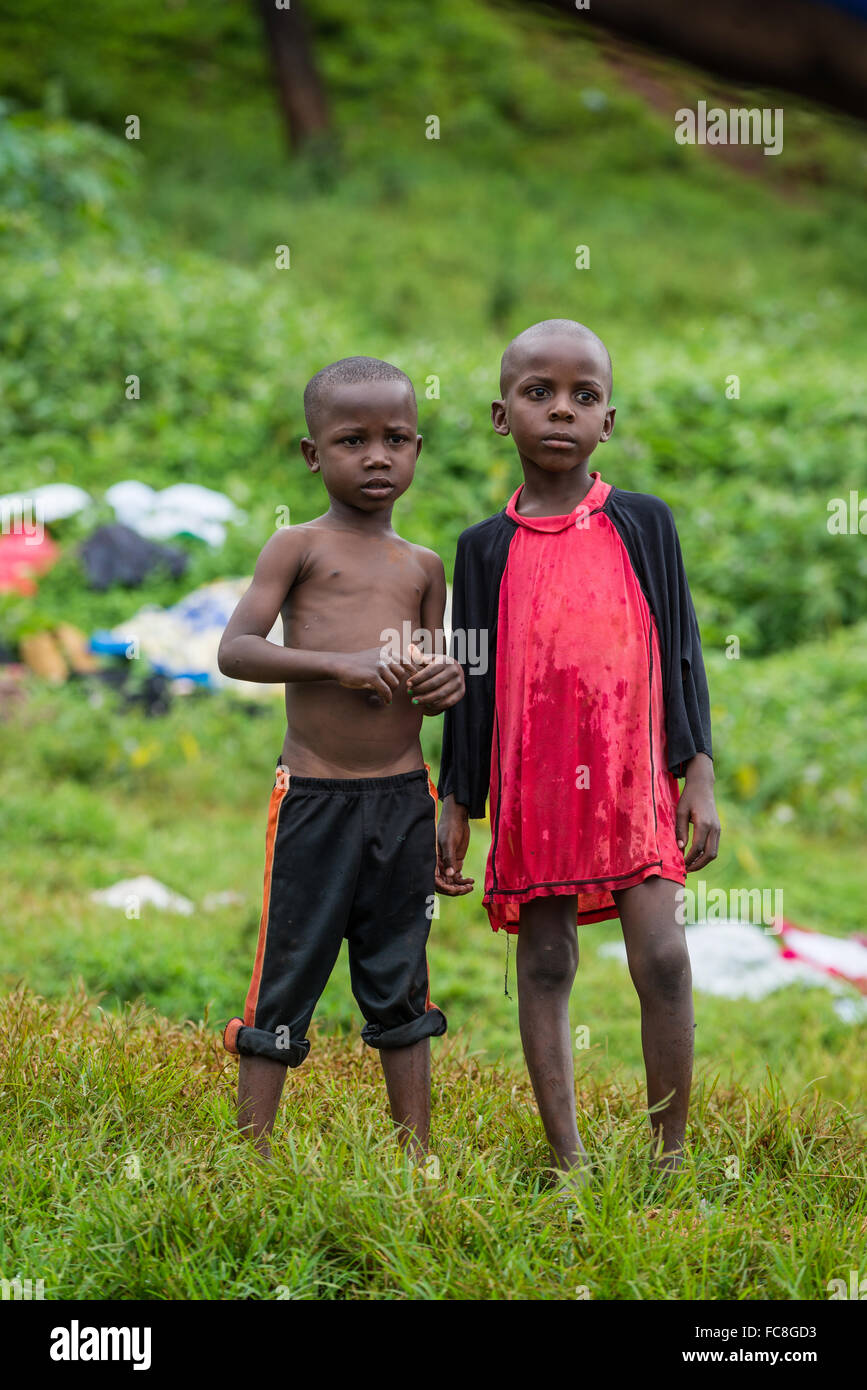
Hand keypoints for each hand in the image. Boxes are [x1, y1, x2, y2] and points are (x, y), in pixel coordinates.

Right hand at [336, 646, 413, 704]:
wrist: (339, 665)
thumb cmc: (357, 664)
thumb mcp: (374, 656)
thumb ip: (387, 661)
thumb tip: (405, 672)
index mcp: (386, 651)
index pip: (406, 661)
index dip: (413, 671)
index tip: (414, 681)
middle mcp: (385, 656)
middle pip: (401, 675)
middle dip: (397, 684)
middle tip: (391, 691)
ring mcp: (379, 666)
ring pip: (395, 683)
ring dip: (391, 691)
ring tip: (385, 695)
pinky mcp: (372, 676)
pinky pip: (386, 690)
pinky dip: (387, 698)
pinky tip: (385, 701)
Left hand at [405, 643, 464, 713]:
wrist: (456, 671)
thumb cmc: (437, 665)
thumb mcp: (430, 659)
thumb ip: (419, 656)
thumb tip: (409, 647)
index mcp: (445, 661)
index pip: (429, 672)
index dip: (417, 679)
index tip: (407, 684)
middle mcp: (454, 671)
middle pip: (434, 683)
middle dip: (419, 689)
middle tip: (409, 693)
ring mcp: (459, 682)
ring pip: (440, 694)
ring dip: (425, 699)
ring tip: (414, 701)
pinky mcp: (461, 692)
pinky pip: (448, 702)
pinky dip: (436, 705)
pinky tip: (426, 705)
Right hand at [436, 796, 474, 894]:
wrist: (457, 818)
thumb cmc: (449, 828)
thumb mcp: (449, 842)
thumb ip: (449, 859)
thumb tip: (450, 875)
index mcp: (434, 860)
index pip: (436, 881)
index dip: (444, 887)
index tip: (455, 889)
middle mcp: (439, 865)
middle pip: (444, 884)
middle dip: (454, 889)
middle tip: (467, 889)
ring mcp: (447, 864)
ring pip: (452, 882)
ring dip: (460, 886)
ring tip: (470, 886)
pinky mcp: (455, 862)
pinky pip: (457, 876)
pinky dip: (463, 881)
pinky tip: (471, 880)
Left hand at [676, 755, 720, 871]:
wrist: (703, 786)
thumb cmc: (689, 797)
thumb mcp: (680, 812)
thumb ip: (680, 830)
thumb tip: (680, 848)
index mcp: (704, 823)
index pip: (697, 847)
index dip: (689, 858)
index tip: (680, 865)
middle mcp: (714, 828)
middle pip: (709, 854)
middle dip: (698, 865)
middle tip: (686, 870)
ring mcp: (718, 829)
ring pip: (714, 852)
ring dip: (703, 862)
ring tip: (690, 866)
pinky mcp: (718, 829)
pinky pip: (714, 846)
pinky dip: (706, 855)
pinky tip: (695, 857)